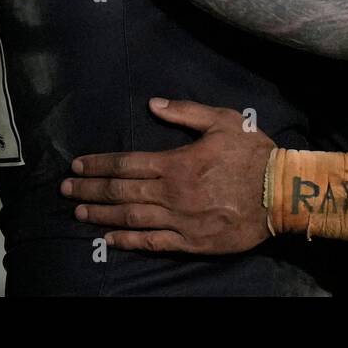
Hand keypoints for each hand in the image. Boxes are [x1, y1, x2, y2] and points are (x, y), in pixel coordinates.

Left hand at [60, 98, 273, 254]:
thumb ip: (186, 112)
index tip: (78, 165)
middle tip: (65, 188)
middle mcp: (172, 194)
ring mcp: (180, 221)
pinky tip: (109, 239)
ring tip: (79, 211)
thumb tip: (153, 104)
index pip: (127, 163)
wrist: (282, 193)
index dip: (99, 164)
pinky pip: (152, 243)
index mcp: (177, 163)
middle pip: (121, 191)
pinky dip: (128, 241)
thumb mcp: (223, 121)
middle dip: (90, 189)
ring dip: (101, 214)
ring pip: (131, 218)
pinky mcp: (191, 242)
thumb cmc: (253, 154)